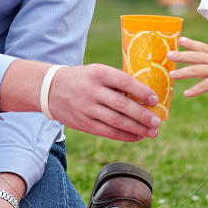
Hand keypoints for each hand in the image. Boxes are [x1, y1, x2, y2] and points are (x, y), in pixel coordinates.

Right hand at [46, 63, 160, 141]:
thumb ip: (117, 81)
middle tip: (157, 122)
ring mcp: (87, 108)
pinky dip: (124, 135)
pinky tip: (137, 136)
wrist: (50, 89)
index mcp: (99, 73)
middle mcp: (92, 91)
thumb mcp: (96, 71)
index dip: (142, 92)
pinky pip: (107, 132)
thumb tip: (146, 96)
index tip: (155, 99)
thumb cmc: (82, 79)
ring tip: (152, 132)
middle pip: (122, 105)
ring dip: (137, 128)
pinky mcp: (83, 123)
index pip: (124, 82)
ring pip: (116, 121)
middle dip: (143, 115)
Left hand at [168, 36, 207, 96]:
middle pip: (196, 56)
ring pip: (196, 70)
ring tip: (170, 75)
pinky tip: (185, 94)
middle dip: (181, 55)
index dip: (192, 44)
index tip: (181, 40)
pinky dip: (195, 90)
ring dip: (182, 72)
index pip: (204, 48)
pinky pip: (205, 86)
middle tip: (168, 54)